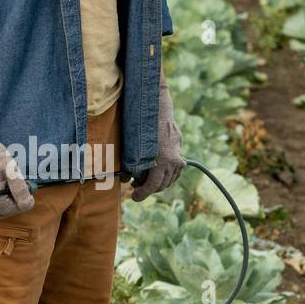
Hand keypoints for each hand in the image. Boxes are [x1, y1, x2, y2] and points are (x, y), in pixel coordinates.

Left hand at [130, 81, 184, 201]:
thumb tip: (124, 179)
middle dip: (149, 188)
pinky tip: (159, 172)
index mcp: (164, 161)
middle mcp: (174, 159)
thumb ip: (130, 166)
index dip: (142, 194)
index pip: (153, 185)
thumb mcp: (133, 148)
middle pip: (163, 184)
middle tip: (136, 187)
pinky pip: (176, 167)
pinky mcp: (179, 145)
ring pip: (171, 177)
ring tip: (146, 180)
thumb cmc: (141, 126)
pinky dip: (168, 173)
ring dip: (159, 182)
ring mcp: (178, 152)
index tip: (134, 197)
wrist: (157, 106)